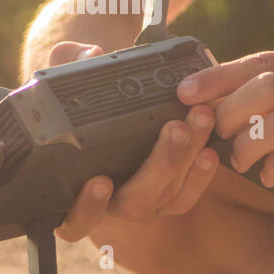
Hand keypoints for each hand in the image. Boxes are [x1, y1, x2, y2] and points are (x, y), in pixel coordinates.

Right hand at [45, 41, 219, 241]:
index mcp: (69, 194)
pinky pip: (185, 197)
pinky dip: (201, 177)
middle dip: (160, 165)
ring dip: (186, 159)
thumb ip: (68, 64)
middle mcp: (106, 206)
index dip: (86, 207)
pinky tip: (210, 149)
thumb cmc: (72, 106)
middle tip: (176, 128)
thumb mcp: (63, 81)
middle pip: (135, 203)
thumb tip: (92, 54)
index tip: (99, 181)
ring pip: (166, 196)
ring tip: (200, 120)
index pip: (72, 219)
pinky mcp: (166, 198)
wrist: (98, 113)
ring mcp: (140, 204)